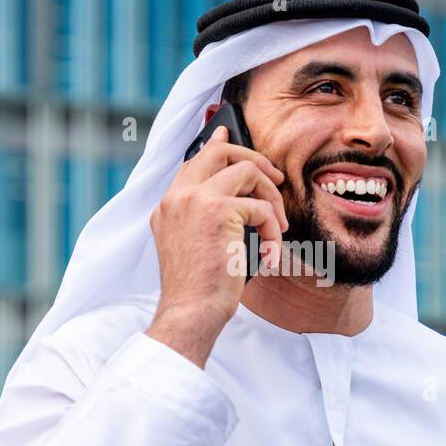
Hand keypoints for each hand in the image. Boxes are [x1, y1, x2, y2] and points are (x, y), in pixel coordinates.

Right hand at [146, 126, 288, 366]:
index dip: (215, 146)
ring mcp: (195, 200)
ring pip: (247, 171)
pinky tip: (268, 254)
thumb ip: (205, 218)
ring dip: (271, 198)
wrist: (191, 311)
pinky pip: (262, 208)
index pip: (193, 162)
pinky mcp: (218, 211)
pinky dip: (273, 232)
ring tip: (278, 228)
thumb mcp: (194, 247)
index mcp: (167, 206)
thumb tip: (239, 199)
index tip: (226, 133)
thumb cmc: (198, 290)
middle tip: (276, 181)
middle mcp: (176, 198)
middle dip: (255, 160)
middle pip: (220, 152)